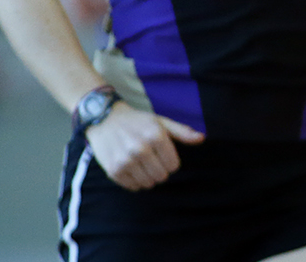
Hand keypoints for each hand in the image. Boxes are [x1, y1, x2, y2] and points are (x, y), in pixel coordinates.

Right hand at [85, 103, 203, 190]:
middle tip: (151, 160)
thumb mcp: (161, 121)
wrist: (104, 119)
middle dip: (160, 170)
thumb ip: (182, 132)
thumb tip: (201, 138)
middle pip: (161, 176)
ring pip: (148, 184)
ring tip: (141, 164)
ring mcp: (125, 161)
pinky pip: (132, 187)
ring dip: (147, 177)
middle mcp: (140, 149)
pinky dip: (134, 181)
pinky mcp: (113, 170)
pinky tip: (131, 168)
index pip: (174, 166)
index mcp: (155, 136)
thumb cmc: (137, 121)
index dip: (170, 161)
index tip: (162, 154)